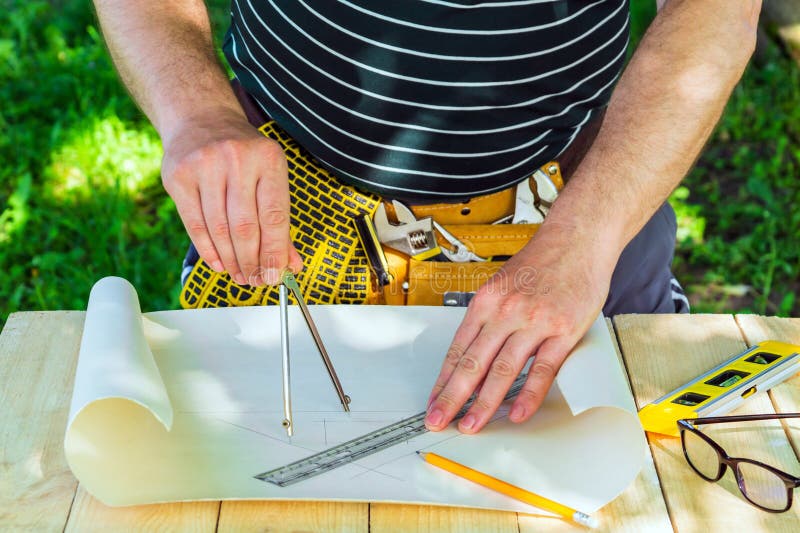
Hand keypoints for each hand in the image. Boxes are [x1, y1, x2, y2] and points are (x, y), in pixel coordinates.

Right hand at [160, 107, 302, 285]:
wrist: (200, 118)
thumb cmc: (243, 155)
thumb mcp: (270, 176)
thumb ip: (280, 221)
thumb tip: (291, 264)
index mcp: (268, 159)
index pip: (274, 216)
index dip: (275, 252)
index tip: (276, 276)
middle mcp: (236, 160)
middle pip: (245, 226)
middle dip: (252, 261)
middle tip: (255, 280)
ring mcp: (205, 166)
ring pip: (219, 228)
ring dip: (231, 260)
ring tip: (239, 276)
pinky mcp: (179, 176)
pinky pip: (195, 224)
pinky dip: (208, 250)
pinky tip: (218, 264)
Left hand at [424, 223, 615, 432]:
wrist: (577, 240)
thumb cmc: (541, 263)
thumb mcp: (501, 284)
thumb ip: (489, 317)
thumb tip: (473, 351)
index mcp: (485, 302)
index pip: (457, 350)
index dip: (442, 380)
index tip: (433, 401)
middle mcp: (505, 312)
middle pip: (472, 364)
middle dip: (452, 397)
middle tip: (438, 420)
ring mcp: (534, 322)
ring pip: (502, 371)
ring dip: (484, 403)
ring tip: (470, 425)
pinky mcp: (563, 331)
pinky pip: (542, 369)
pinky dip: (528, 395)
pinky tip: (517, 414)